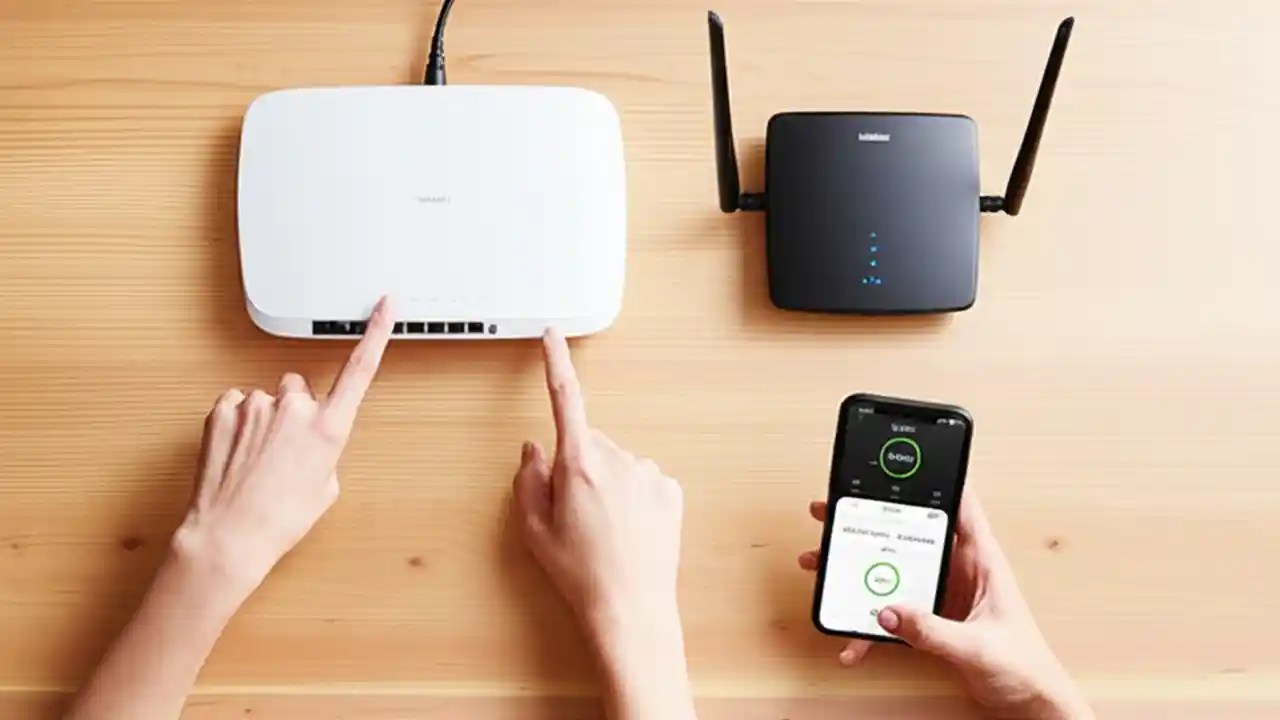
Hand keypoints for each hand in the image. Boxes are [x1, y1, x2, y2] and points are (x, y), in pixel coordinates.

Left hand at [174, 297, 394, 592]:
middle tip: (283, 451)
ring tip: (255, 461)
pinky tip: (236, 453)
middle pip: (300, 389)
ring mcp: (257, 406)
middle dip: (295, 411)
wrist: (230, 535)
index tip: (386, 305)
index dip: (377, 332)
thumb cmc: (279, 519)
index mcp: (329, 428)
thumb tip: (308, 437)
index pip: (361, 368)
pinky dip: (237, 424)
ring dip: (263, 421)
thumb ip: (324, 449)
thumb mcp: (324, 488)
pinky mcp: (224, 410)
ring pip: (267, 400)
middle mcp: (296, 409)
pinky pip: (237, 404)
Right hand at [512, 329, 693, 719]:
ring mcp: (649, 472)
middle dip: (579, 465)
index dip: (556, 362)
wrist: (630, 608)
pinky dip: (633, 496)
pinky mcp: (671, 489)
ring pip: (617, 463)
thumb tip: (535, 448)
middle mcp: (618, 458)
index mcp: (579, 463)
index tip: (552, 336)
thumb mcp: (534, 529)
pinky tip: (628, 530)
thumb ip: (528, 478)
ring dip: (607, 483)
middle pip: (589, 443)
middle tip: (573, 513)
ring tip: (604, 530)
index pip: (565, 398)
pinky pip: (643, 480)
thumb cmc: (579, 573)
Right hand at [799, 493, 1093, 719]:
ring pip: (893, 568)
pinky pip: (892, 609)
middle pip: (909, 533)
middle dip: (871, 520)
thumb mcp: (977, 646)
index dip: (935, 480)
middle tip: (835, 510)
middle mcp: (959, 570)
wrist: (1026, 702)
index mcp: (981, 561)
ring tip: (825, 560)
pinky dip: (870, 621)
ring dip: (859, 567)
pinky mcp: (931, 616)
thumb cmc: (1024, 666)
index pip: (960, 507)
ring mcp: (942, 592)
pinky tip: (855, 638)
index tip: (902, 466)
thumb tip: (891, 612)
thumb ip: (932, 630)